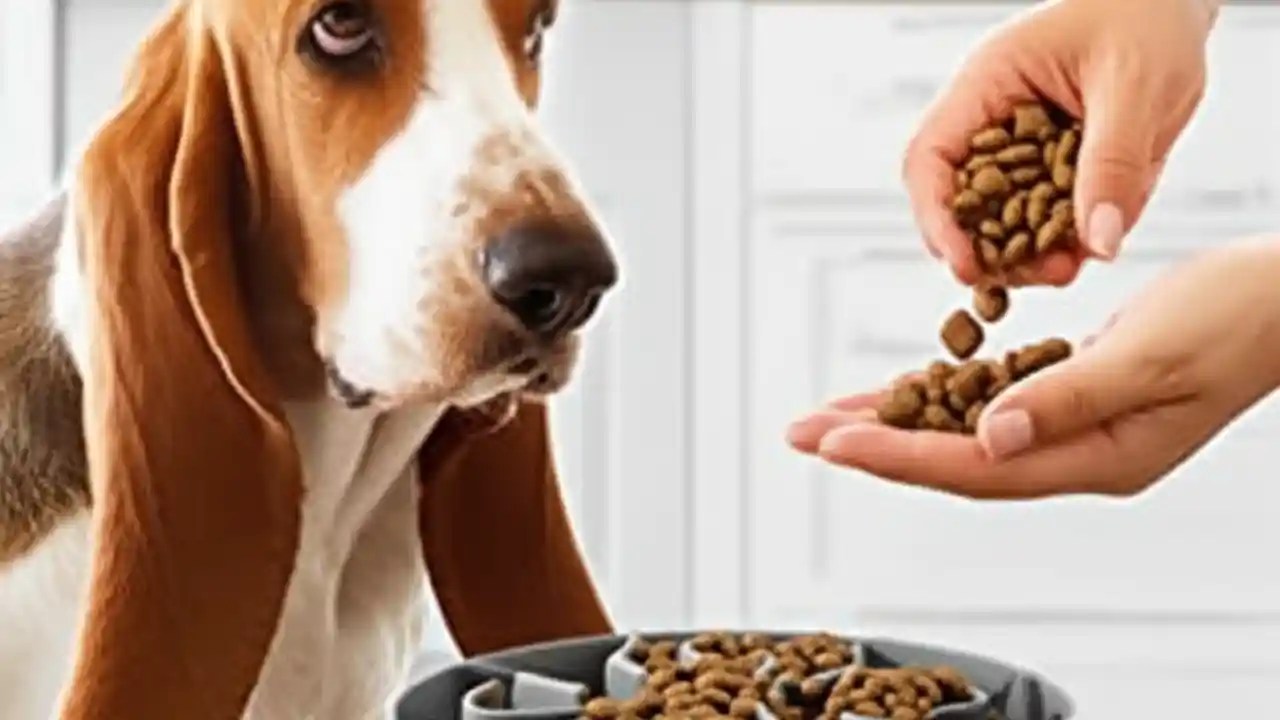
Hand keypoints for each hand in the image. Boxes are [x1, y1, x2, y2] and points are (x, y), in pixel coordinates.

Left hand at [787, 237, 1279, 498]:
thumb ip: (1067, 400)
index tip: (831, 443)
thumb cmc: (1238, 320)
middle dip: (873, 445)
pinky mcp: (1076, 393)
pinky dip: (942, 394)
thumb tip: (988, 439)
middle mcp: (1079, 454)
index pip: (974, 468)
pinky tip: (903, 389)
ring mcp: (1078, 428)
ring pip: (965, 431)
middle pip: (953, 459)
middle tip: (799, 434)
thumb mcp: (1151, 357)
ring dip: (897, 421)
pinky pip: (991, 402)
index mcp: (1099, 458)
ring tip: (829, 417)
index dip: (897, 455)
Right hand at [906, 0, 1216, 286]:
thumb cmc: (1147, 17)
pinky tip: (1091, 246)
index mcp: (987, 86)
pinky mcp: (1056, 170)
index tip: (966, 266)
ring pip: (1004, 220)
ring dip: (1030, 253)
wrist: (1177, 4)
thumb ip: (1114, 164)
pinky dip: (1066, 239)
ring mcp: (1023, 149)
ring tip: (1068, 267)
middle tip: (1038, 275)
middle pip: (961, 203)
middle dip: (990, 249)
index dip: (938, 219)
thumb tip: (1098, 244)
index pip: (931, 159)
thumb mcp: (1135, 86)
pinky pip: (1050, 218)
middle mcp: (993, 122)